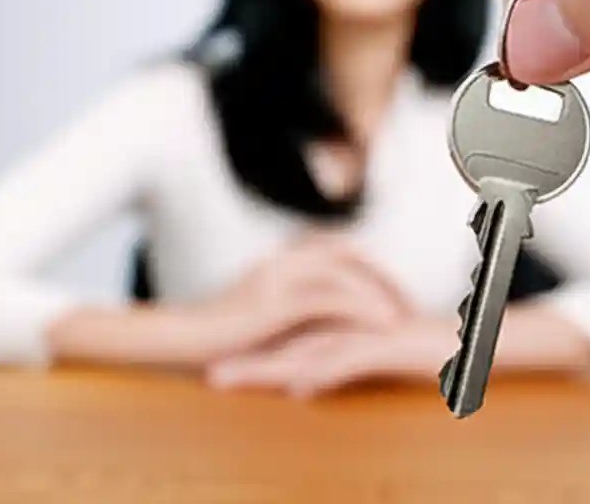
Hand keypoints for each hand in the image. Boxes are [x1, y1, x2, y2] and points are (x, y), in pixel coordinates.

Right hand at [189, 232, 411, 359]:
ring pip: (345, 273)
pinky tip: (383, 326)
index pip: (342, 250)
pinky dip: (362, 309)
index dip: (374, 270)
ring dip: (380, 293)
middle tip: (412, 306)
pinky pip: (331, 299)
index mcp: (283, 257)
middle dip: (385, 277)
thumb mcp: (263, 316)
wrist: (177, 340)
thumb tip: (332, 326)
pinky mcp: (274, 302)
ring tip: (405, 318)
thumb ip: (297, 311)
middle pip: (352, 254)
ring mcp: (278, 276)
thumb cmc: (217, 336)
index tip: (398, 296)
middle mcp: (284, 258)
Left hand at [205, 317, 457, 398]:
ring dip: (269, 368)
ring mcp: (366, 334)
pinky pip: (350, 360)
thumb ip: (336, 365)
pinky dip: (324, 374)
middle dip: (248, 361)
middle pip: (287, 345)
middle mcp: (347, 328)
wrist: (473, 341)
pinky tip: (300, 390)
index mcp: (340, 330)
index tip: (218, 369)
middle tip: (210, 375)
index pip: (288, 343)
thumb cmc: (422, 355)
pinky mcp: (388, 346)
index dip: (254, 357)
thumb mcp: (370, 362)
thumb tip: (301, 385)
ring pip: (308, 351)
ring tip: (235, 381)